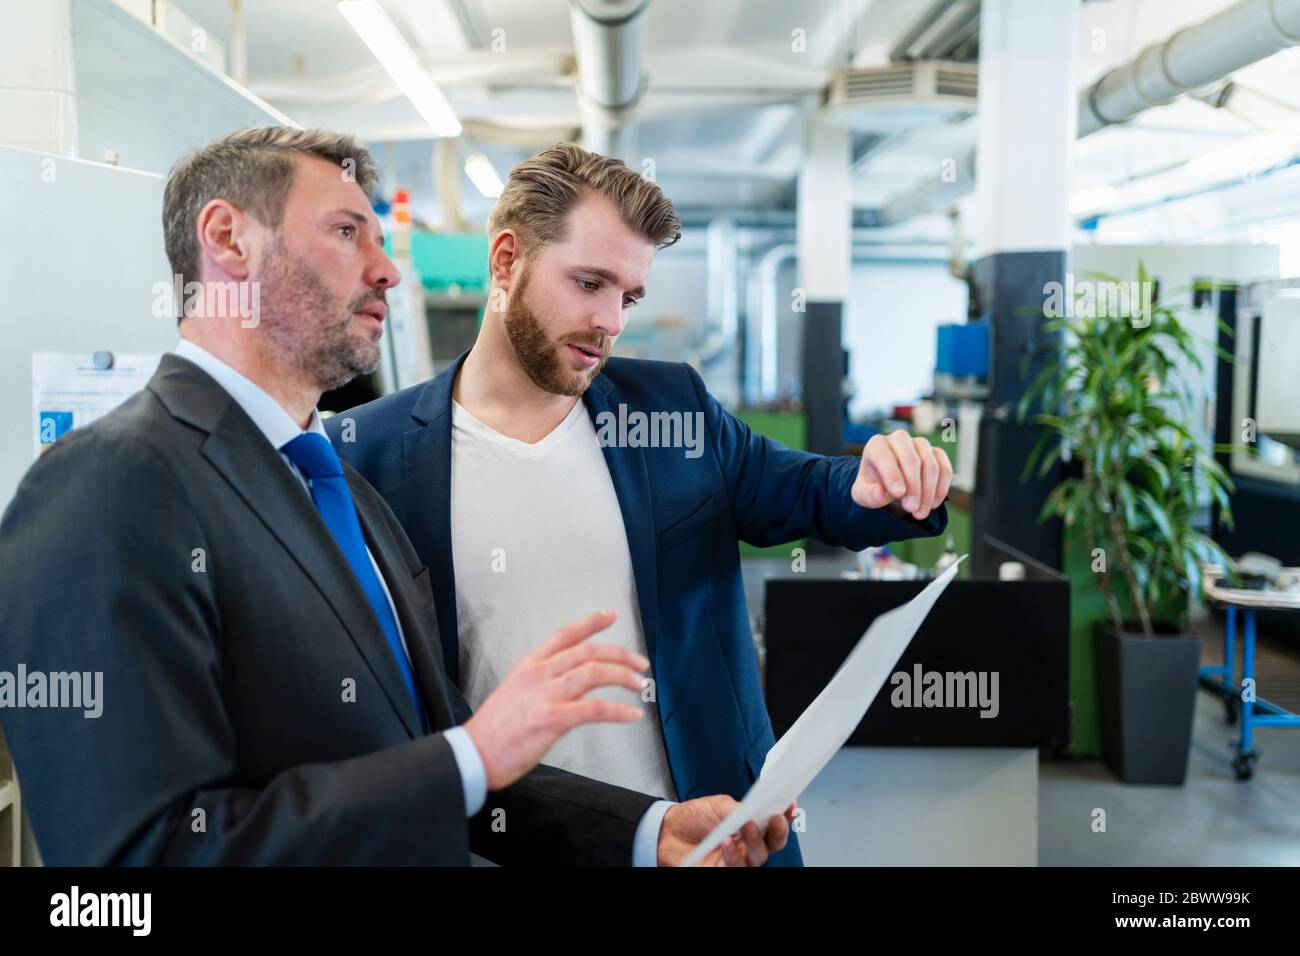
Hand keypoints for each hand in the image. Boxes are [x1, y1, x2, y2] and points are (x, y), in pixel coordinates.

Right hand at [463, 610, 645, 789]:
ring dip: (624, 677)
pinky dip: (618, 710)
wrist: (473, 755)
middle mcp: (539, 674)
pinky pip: (595, 708)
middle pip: (589, 651)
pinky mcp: (553, 718)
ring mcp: (546, 694)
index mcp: (529, 665)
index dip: (591, 622)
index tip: (610, 615)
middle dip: (621, 654)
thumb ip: (542, 685)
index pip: (566, 635)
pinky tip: (631, 715)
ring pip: (595, 672)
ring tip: (640, 685)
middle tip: (640, 663)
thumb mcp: (514, 693)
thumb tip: (571, 690)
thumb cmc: (493, 731)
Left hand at [657, 796, 795, 866]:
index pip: (774, 823)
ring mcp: (738, 859)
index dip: (786, 815)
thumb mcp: (718, 805)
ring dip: (755, 842)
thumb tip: (755, 811)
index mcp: (751, 824)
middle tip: (775, 818)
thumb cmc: (694, 817)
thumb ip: (738, 809)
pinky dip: (733, 854)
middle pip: (774, 844)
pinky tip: (725, 842)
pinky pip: (738, 867)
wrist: (667, 831)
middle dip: (779, 831)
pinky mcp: (725, 870)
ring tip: (745, 826)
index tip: (791, 804)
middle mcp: (748, 844)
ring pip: (759, 857)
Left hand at [851, 429, 951, 520]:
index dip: (893, 474)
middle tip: (911, 509)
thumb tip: (880, 493)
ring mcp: (920, 444)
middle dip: (913, 487)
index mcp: (877, 445)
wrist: (887, 484)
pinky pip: (944, 469)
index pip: (885, 456)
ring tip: (920, 513)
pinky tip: (932, 505)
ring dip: (928, 492)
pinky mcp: (936, 453)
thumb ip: (869, 494)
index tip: (898, 494)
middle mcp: (899, 439)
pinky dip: (941, 489)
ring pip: (931, 465)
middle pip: (911, 460)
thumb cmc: (873, 487)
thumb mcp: (863, 494)